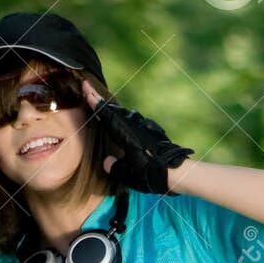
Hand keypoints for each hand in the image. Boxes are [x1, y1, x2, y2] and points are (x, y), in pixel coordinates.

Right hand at [81, 77, 193, 194]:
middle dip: (100, 99)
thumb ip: (114, 167)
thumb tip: (107, 162)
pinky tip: (123, 118)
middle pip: (114, 110)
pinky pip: (133, 120)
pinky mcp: (151, 131)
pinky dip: (124, 117)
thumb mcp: (128, 175)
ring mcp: (144, 126)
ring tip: (101, 103)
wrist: (177, 172)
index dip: (95, 102)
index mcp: (126, 135)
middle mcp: (134, 126)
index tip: (86, 87)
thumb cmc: (151, 175)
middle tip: (88, 88)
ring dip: (112, 108)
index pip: (107, 115)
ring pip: (124, 114)